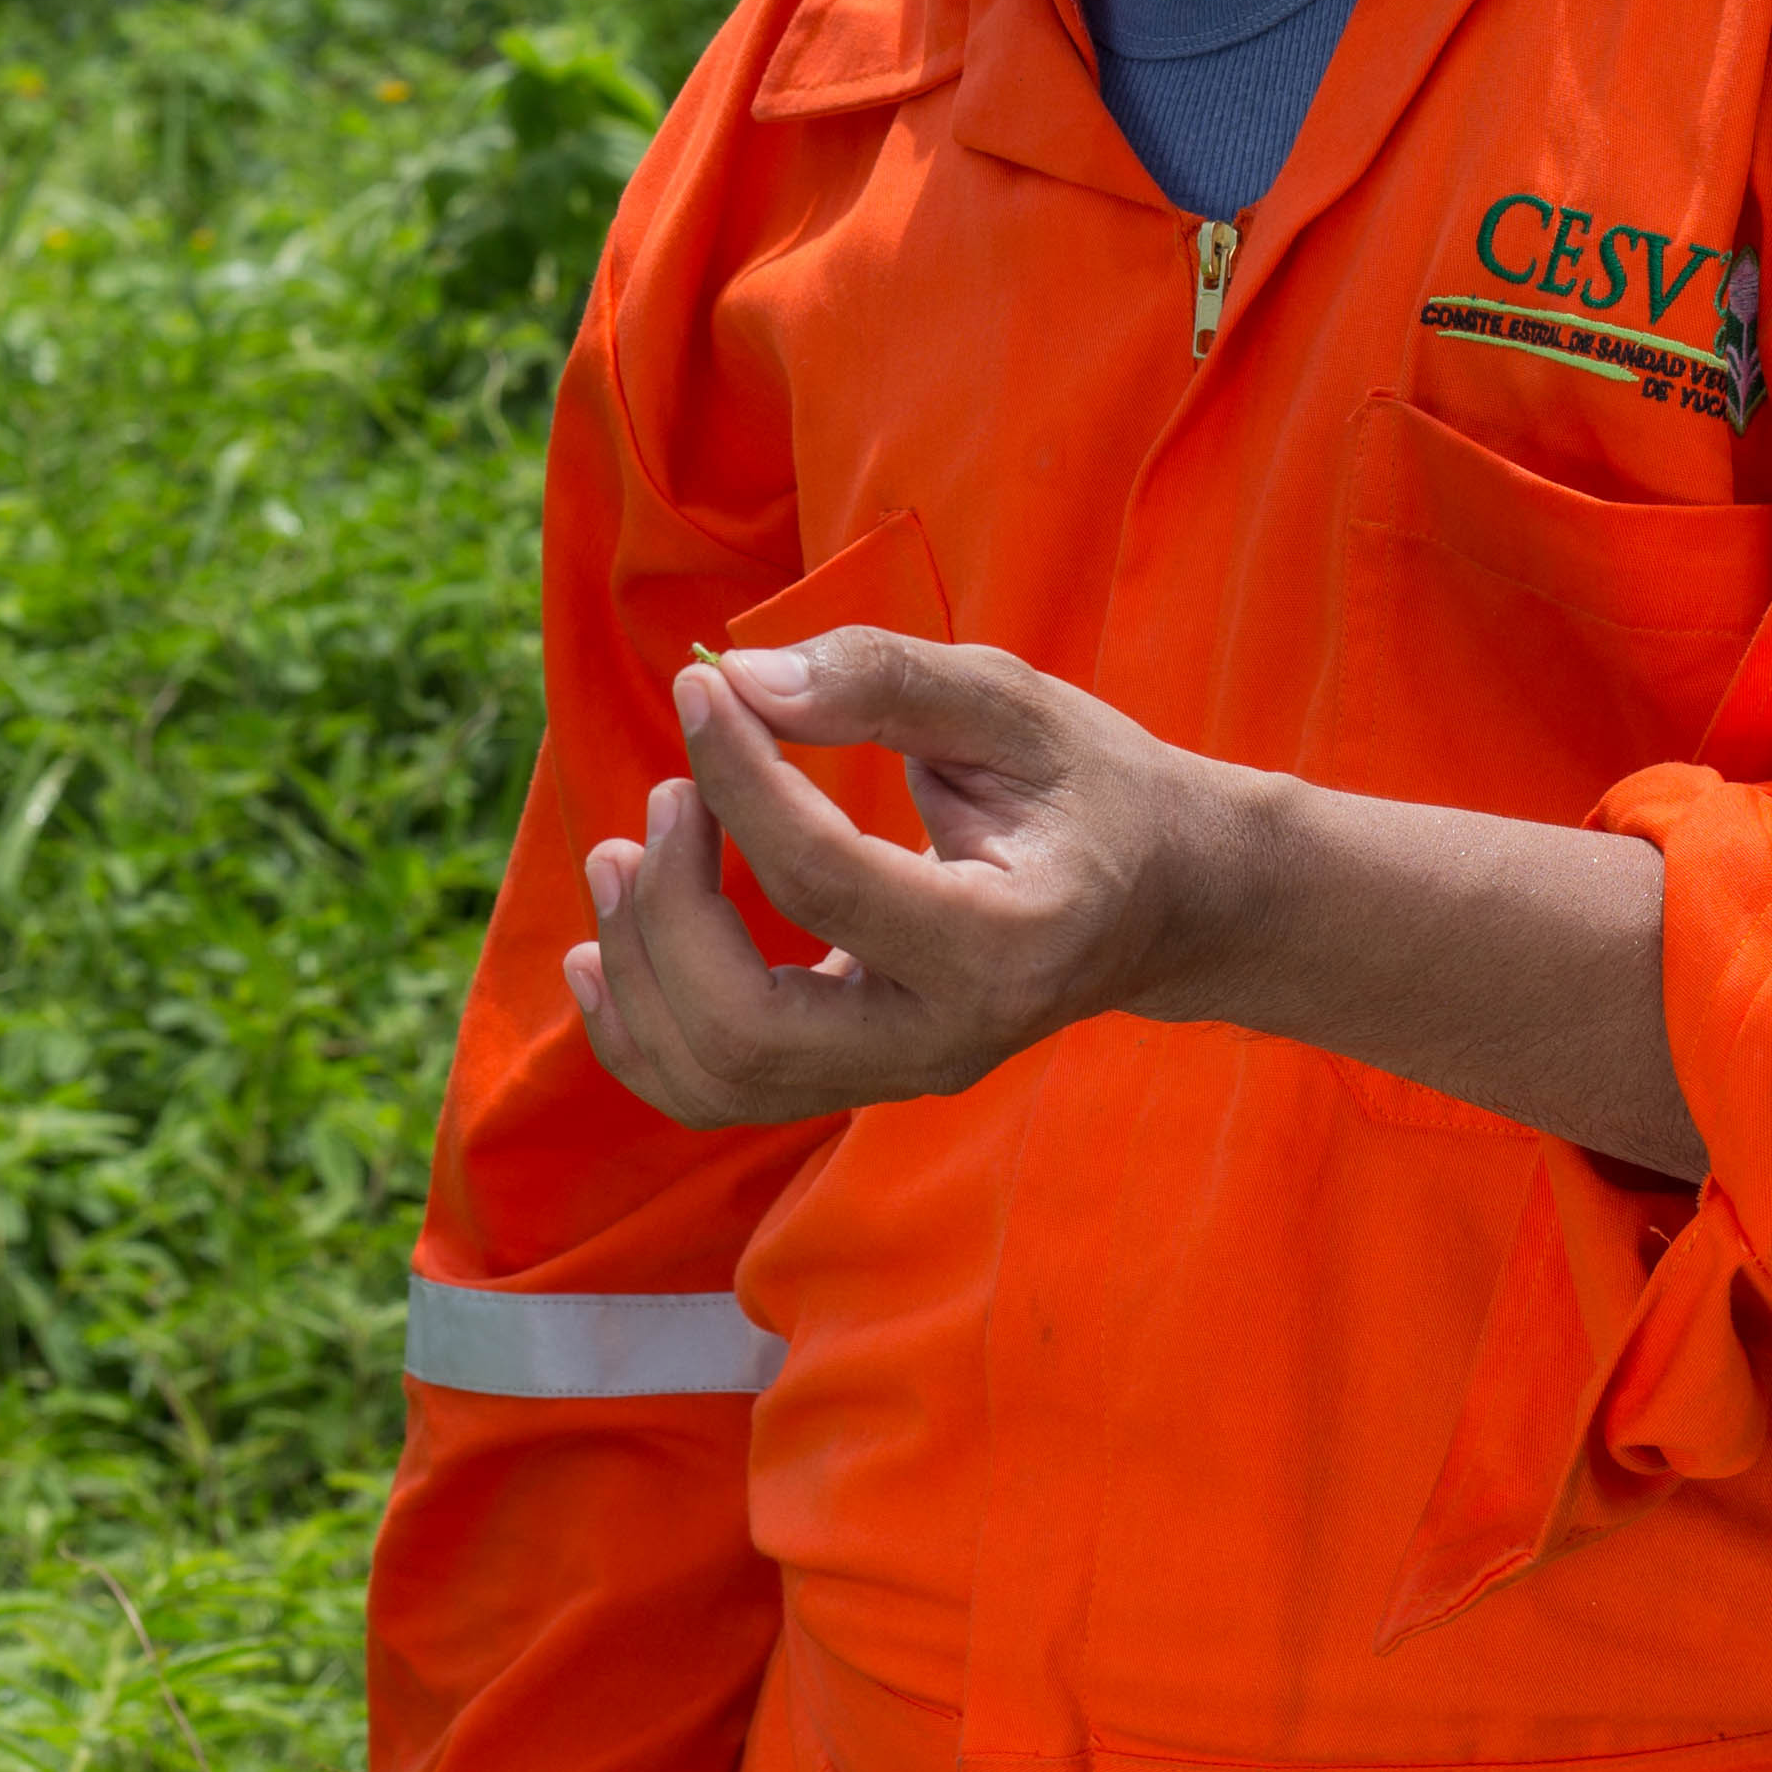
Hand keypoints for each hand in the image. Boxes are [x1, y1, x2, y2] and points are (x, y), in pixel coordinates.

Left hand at [565, 629, 1238, 1128]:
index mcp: (1005, 940)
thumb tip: (742, 680)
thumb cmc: (1092, 788)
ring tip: (616, 853)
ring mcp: (898, 1076)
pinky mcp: (856, 1076)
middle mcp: (948, 1038)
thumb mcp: (1012, 705)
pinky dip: (638, 1025)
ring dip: (637, 965)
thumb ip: (884, 683)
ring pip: (716, 1076)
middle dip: (669, 906)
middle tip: (667, 793)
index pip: (826, 881)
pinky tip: (603, 947)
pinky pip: (714, 1090)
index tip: (701, 691)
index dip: (740, 780)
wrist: (1167, 900)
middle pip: (747, 1026)